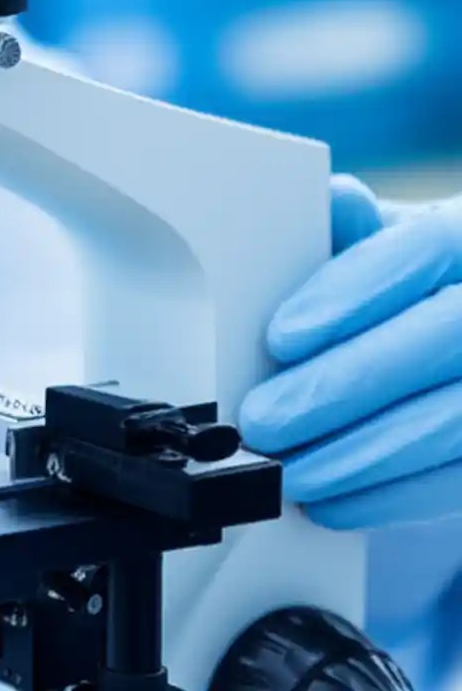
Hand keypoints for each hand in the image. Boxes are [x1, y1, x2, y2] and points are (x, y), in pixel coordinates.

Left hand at [240, 175, 461, 528]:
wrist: (448, 348)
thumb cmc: (398, 292)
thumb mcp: (372, 253)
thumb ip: (344, 236)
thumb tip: (329, 203)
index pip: (430, 247)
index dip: (354, 292)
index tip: (281, 338)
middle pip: (446, 337)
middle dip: (343, 387)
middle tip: (263, 421)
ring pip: (459, 420)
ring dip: (364, 456)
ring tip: (290, 471)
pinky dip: (392, 497)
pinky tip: (333, 501)